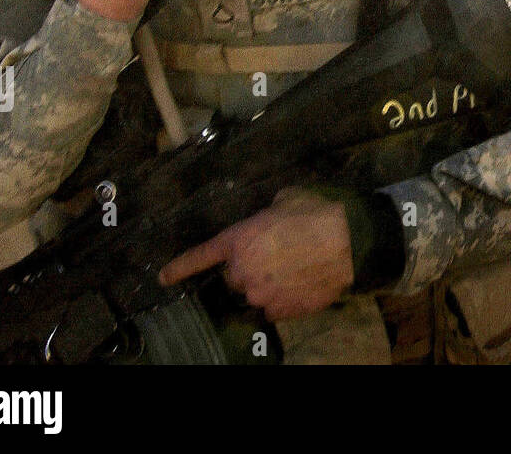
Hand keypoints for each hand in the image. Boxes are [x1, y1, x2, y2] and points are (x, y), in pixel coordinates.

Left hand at [158, 188, 353, 320]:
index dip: (180, 268)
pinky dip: (284, 297)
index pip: (201, 256)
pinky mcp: (280, 311)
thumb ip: (267, 214)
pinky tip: (302, 281)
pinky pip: (275, 307)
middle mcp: (243, 271)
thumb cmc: (317, 215)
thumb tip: (270, 217)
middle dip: (249, 267)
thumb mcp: (285, 200)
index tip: (163, 278)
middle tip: (276, 255)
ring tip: (296, 267)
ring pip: (256, 292)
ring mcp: (260, 295)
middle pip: (234, 276)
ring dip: (268, 283)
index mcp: (239, 240)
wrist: (348, 242)